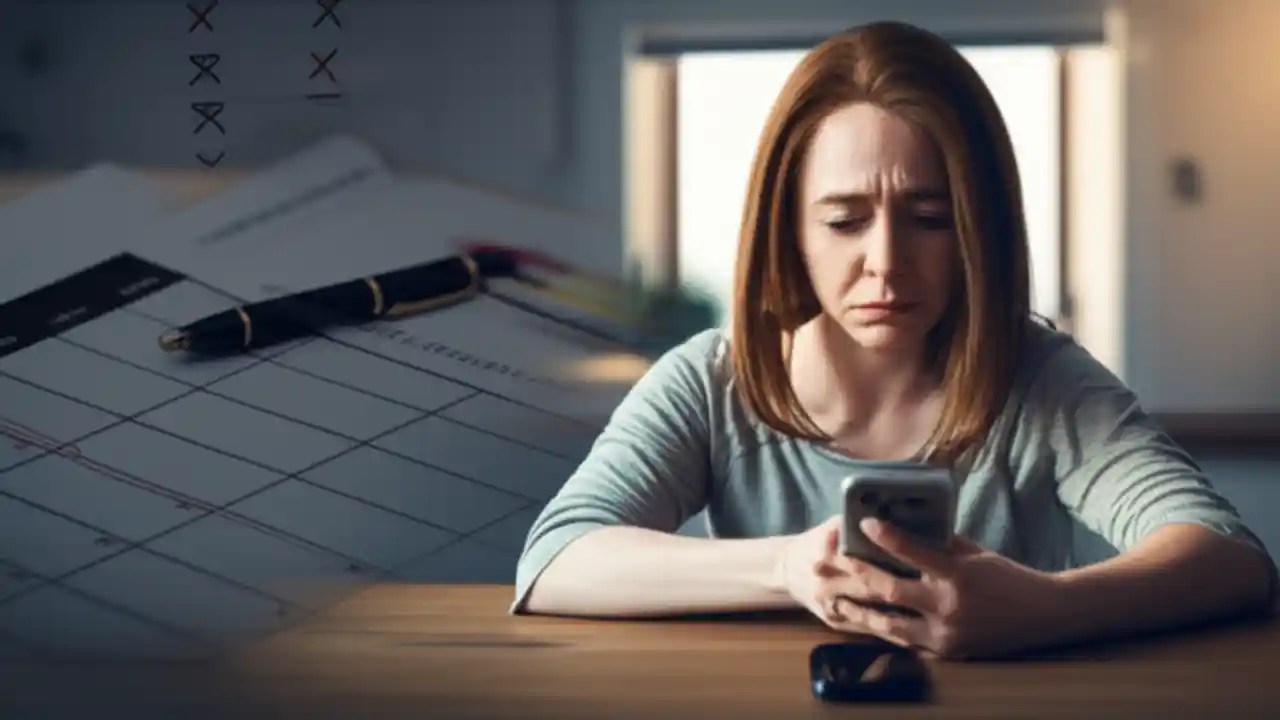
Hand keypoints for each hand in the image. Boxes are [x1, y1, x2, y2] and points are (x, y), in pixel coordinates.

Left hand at [775, 515, 1062, 659]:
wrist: (1043, 614)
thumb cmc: (1006, 576)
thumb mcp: (975, 553)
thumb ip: (941, 545)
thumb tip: (907, 526)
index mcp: (958, 574)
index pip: (914, 552)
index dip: (887, 537)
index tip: (865, 523)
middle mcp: (950, 606)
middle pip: (892, 591)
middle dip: (862, 575)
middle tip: (840, 562)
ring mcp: (947, 633)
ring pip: (891, 626)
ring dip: (863, 613)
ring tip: (840, 603)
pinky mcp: (948, 651)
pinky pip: (908, 643)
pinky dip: (887, 632)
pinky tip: (869, 623)